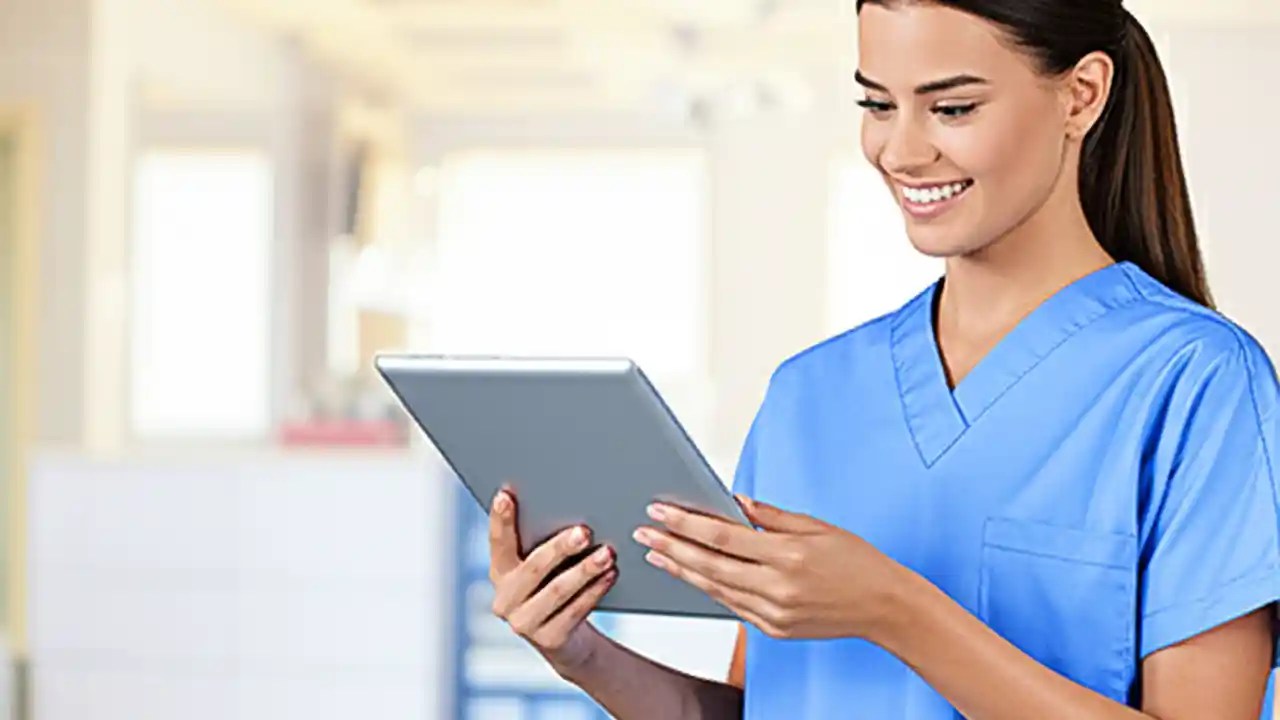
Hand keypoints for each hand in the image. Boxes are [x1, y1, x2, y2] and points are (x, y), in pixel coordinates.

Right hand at [488, 488, 617, 671]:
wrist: (566, 638)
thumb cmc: (556, 585)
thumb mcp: (544, 566)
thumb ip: (542, 542)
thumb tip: (568, 507)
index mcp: (500, 572)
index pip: (498, 542)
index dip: (500, 520)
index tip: (505, 495)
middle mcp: (504, 599)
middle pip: (533, 568)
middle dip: (560, 548)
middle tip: (584, 531)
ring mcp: (524, 623)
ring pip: (557, 590)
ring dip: (585, 570)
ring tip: (607, 553)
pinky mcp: (549, 640)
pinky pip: (576, 611)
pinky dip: (595, 590)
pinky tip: (610, 575)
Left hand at [633, 496, 909, 640]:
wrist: (885, 608)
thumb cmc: (857, 561)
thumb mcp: (817, 526)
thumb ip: (771, 516)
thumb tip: (734, 501)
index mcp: (788, 554)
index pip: (722, 536)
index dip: (685, 523)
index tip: (659, 511)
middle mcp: (777, 587)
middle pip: (710, 565)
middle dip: (672, 547)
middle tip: (643, 533)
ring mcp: (774, 613)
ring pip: (716, 589)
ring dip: (683, 570)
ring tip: (657, 554)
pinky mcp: (774, 630)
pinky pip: (732, 606)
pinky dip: (709, 589)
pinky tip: (692, 574)